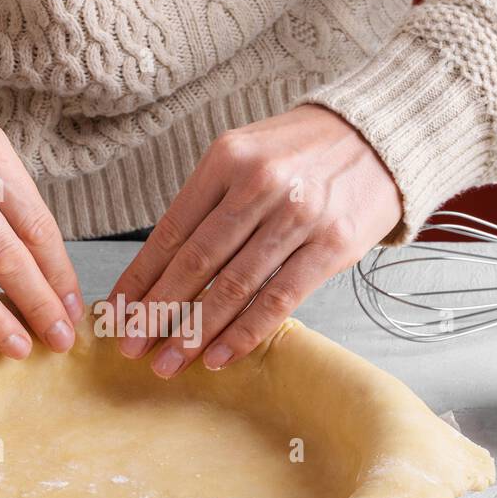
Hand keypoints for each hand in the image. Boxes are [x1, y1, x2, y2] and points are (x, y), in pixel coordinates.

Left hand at [110, 104, 401, 376]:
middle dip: (157, 312)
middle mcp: (260, 184)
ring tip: (168, 362)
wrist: (380, 135)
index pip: (171, 231)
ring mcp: (298, 215)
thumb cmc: (302, 152)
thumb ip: (209, 204)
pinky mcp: (332, 244)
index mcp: (227, 159)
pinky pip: (278, 300)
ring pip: (234, 286)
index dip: (140, 278)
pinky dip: (244, 333)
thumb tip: (161, 271)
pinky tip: (218, 356)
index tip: (116, 314)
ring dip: (195, 332)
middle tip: (133, 348)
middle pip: (196, 262)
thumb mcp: (247, 156)